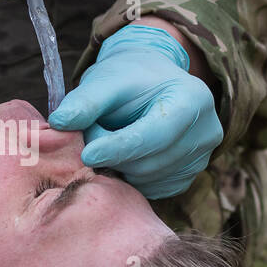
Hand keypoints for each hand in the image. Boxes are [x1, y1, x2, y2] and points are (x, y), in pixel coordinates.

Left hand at [47, 25, 222, 199]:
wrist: (151, 82)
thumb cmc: (128, 77)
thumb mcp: (106, 79)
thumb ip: (85, 100)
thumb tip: (60, 123)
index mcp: (193, 100)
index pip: (154, 135)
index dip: (118, 147)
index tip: (87, 154)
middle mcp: (207, 132)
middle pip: (151, 162)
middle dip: (113, 156)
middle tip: (92, 134)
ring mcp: (201, 158)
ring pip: (148, 179)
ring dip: (119, 167)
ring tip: (110, 139)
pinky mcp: (188, 176)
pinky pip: (152, 189)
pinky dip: (130, 177)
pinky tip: (123, 156)